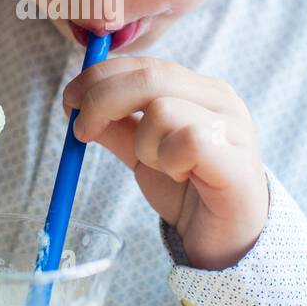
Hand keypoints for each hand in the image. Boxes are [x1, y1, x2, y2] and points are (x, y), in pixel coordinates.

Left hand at [63, 57, 268, 269]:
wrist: (229, 241)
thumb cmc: (190, 192)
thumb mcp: (142, 153)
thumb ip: (116, 127)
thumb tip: (77, 105)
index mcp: (199, 89)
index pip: (145, 63)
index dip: (101, 77)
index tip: (69, 102)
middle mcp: (220, 99)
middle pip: (150, 76)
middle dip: (103, 101)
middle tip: (82, 132)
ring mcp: (233, 128)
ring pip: (162, 110)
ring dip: (145, 145)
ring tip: (161, 167)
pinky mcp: (237, 160)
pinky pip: (188, 141)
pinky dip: (169, 160)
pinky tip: (180, 175)